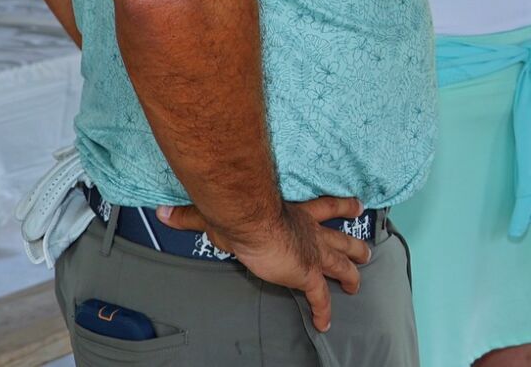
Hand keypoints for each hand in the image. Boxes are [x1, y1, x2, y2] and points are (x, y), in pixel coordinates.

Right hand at [158, 197, 370, 330]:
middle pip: (342, 238)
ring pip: (341, 264)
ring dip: (351, 274)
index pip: (327, 206)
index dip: (343, 207)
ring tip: (358, 282)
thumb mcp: (221, 212)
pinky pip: (320, 296)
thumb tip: (164, 214)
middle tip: (367, 251)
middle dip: (354, 246)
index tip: (357, 206)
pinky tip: (326, 323)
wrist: (251, 221)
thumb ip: (193, 215)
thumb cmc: (239, 212)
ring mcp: (312, 253)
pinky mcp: (307, 274)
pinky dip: (324, 310)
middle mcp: (311, 232)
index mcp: (298, 213)